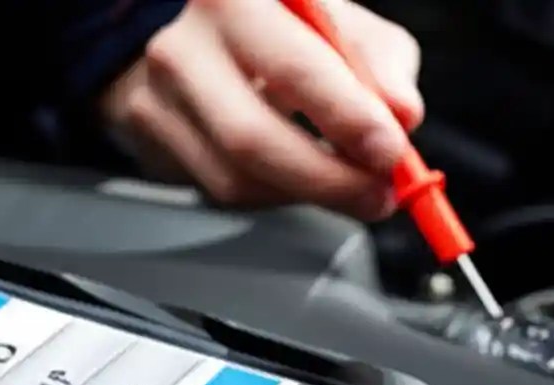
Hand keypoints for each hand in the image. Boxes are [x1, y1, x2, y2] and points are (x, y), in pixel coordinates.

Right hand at [100, 0, 422, 220]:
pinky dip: (275, 193)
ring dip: (306, 195)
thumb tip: (403, 115)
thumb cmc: (272, 21)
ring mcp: (158, 93)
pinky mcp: (150, 135)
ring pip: (237, 177)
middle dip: (331, 182)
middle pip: (255, 139)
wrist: (184, 25)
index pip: (296, 70)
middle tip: (378, 195)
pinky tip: (298, 176)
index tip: (390, 153)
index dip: (349, 121)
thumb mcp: (333, 19)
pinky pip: (220, 188)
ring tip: (350, 188)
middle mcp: (186, 44)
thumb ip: (377, 61)